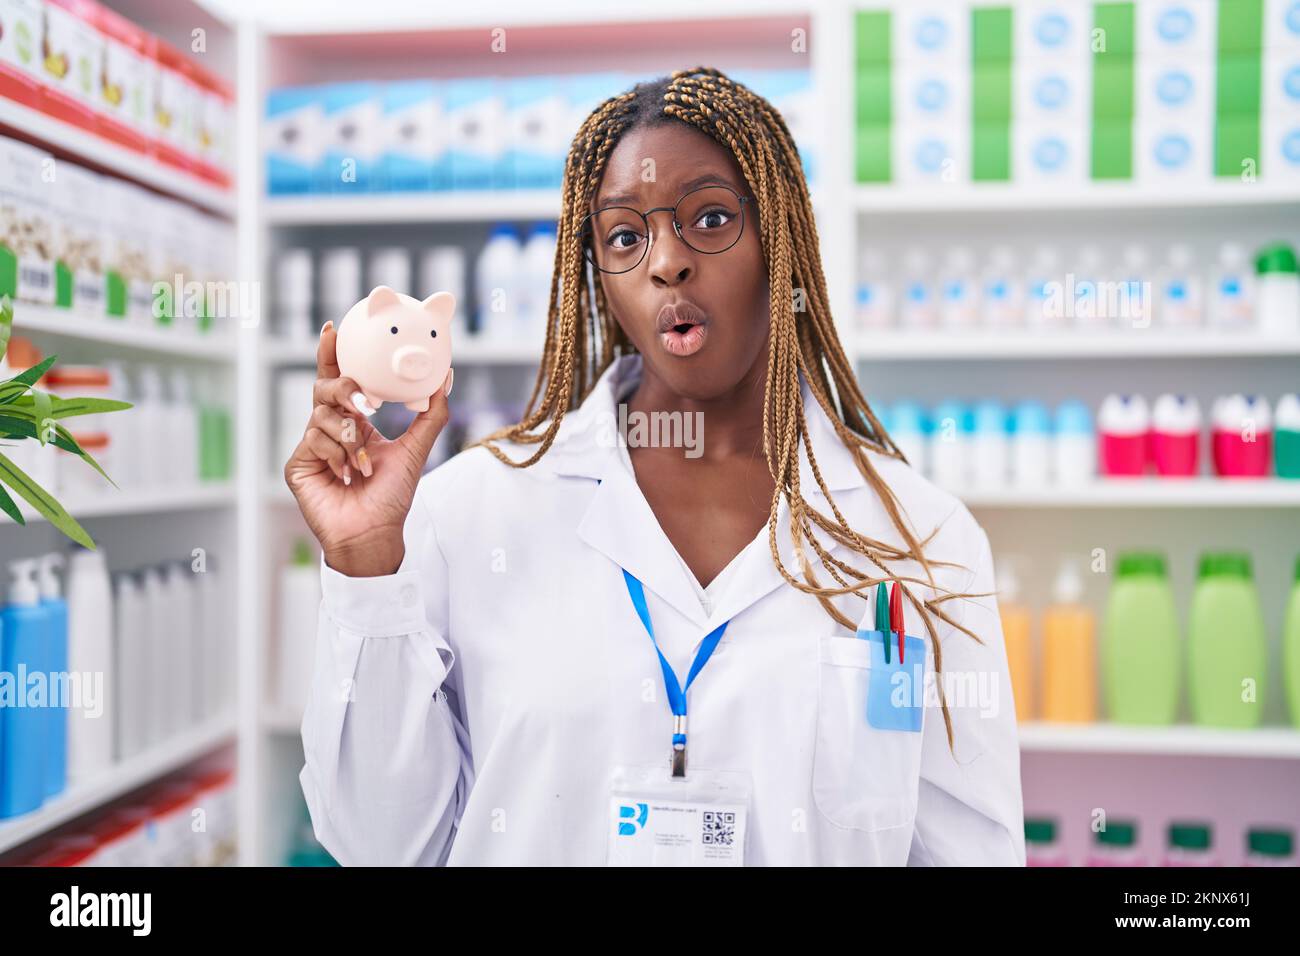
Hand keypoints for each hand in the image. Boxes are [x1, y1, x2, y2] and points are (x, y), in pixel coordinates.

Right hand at [284, 320, 452, 575]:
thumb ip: (432, 414)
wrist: (374, 534)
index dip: (332, 355)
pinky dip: (338, 455)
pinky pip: (314, 440)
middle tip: (365, 404)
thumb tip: (447, 377)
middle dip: (344, 390)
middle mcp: (331, 430)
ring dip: (350, 437)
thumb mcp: (416, 450)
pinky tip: (349, 475)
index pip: (340, 381)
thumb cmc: (392, 497)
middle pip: (325, 389)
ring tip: (364, 463)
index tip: (333, 329)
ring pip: (321, 415)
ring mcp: (312, 446)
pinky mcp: (298, 464)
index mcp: (355, 423)